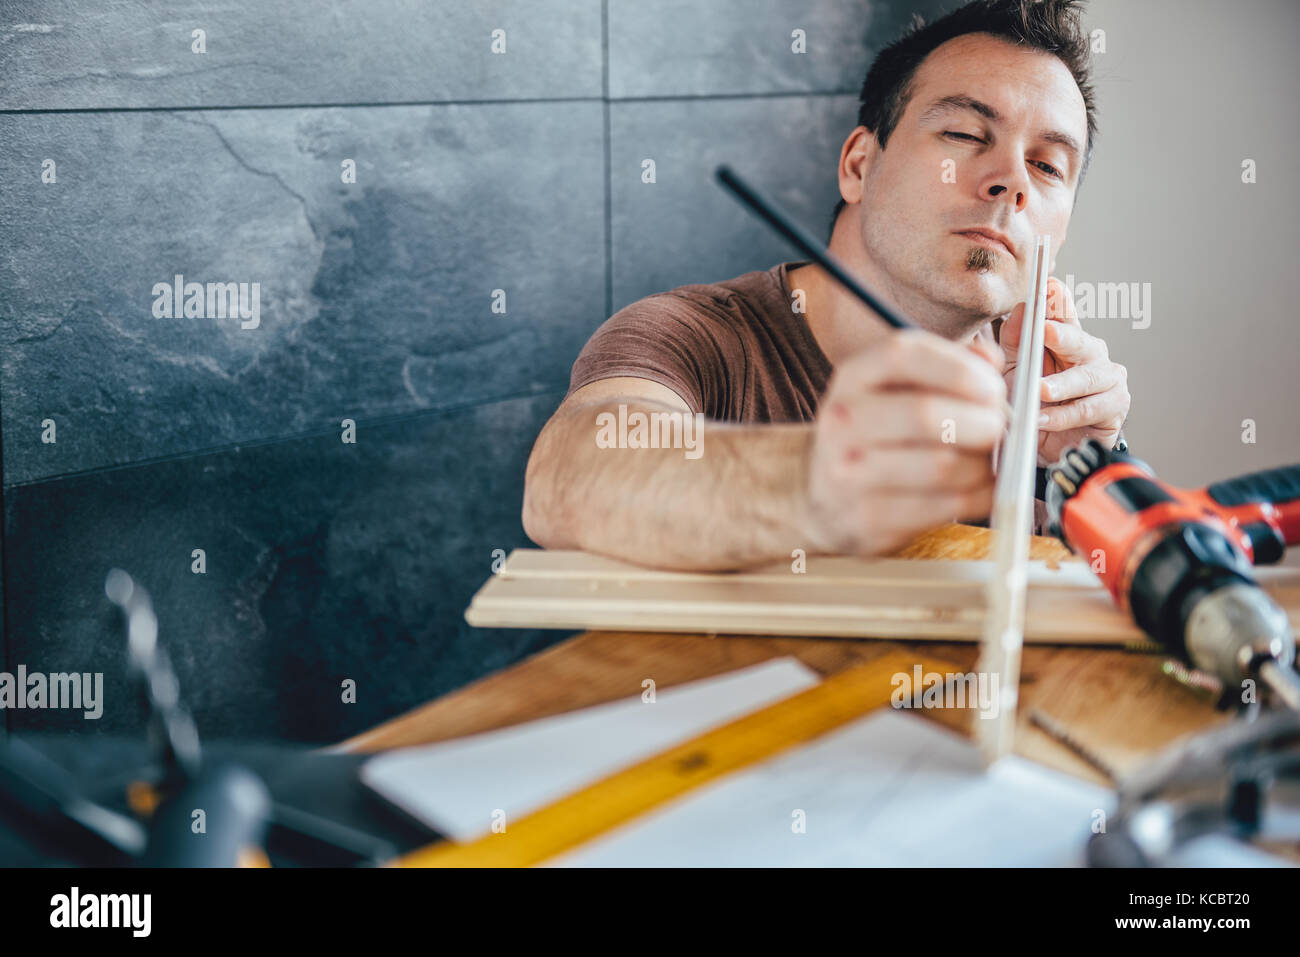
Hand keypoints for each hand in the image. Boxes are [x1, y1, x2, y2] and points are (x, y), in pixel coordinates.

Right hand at [802, 329, 1006, 555]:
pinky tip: (979, 489)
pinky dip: (979, 497)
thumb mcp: (897, 388)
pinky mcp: (868, 517)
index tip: (992, 387)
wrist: (822, 498)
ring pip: (943, 465)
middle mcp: (843, 421)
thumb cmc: (877, 436)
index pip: (903, 355)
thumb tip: (991, 361)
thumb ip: (947, 365)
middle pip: (926, 414)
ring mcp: (849, 473)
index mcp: (854, 378)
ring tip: (986, 460)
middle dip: (982, 421)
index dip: (958, 368)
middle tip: (999, 428)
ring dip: (983, 464)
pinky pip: (946, 506)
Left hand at [999, 277, 1129, 463]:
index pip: (1063, 313)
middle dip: (1063, 334)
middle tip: (1046, 330)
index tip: (1047, 286)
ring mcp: (1107, 377)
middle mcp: (1091, 353)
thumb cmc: (1033, 404)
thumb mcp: (1015, 371)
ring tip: (1040, 391)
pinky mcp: (1115, 405)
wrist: (1050, 447)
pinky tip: (1043, 419)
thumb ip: (1016, 342)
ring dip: (1061, 385)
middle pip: (1079, 339)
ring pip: (1086, 377)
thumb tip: (1021, 310)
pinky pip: (1088, 408)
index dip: (1057, 300)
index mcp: (1067, 339)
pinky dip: (1063, 415)